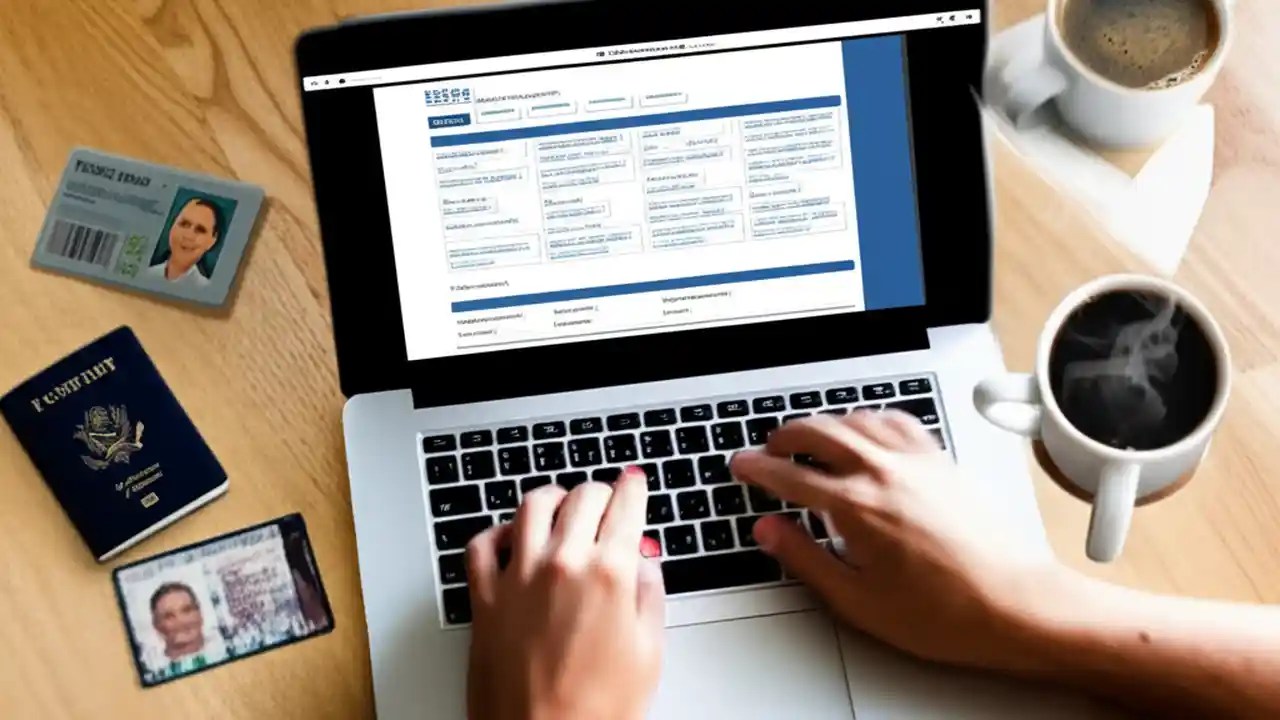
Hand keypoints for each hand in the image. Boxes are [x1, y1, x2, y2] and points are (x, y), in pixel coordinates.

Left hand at [465, 467, 665, 719]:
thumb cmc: (597, 712)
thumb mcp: (649, 652)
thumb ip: (649, 595)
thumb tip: (644, 564)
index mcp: (610, 574)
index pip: (625, 504)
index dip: (634, 487)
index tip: (634, 482)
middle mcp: (562, 564)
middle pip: (582, 496)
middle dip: (600, 492)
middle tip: (607, 501)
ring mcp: (518, 577)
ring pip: (532, 505)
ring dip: (553, 498)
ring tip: (561, 505)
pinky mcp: (484, 597)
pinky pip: (482, 543)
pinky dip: (498, 531)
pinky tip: (513, 537)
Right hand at [730, 410, 1066, 672]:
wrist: (1012, 605)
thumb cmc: (944, 612)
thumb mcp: (856, 600)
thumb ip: (805, 559)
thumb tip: (770, 531)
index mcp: (856, 507)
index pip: (790, 475)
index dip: (757, 468)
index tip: (742, 465)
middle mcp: (884, 473)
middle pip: (819, 433)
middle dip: (785, 437)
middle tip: (770, 449)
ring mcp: (916, 462)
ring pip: (856, 420)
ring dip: (824, 423)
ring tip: (809, 436)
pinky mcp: (941, 462)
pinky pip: (896, 421)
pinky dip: (869, 418)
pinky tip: (865, 428)